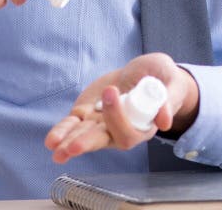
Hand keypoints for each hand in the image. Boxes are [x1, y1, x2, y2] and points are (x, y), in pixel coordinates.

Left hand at [45, 53, 199, 162]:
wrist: (145, 72)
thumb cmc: (162, 78)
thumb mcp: (169, 81)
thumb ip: (168, 99)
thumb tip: (164, 121)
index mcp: (142, 127)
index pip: (128, 132)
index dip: (117, 116)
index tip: (111, 90)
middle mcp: (120, 131)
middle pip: (103, 140)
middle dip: (87, 142)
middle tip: (74, 146)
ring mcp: (101, 124)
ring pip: (83, 136)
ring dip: (69, 142)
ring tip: (55, 148)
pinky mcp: (88, 114)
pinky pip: (73, 125)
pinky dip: (61, 131)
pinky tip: (51, 141)